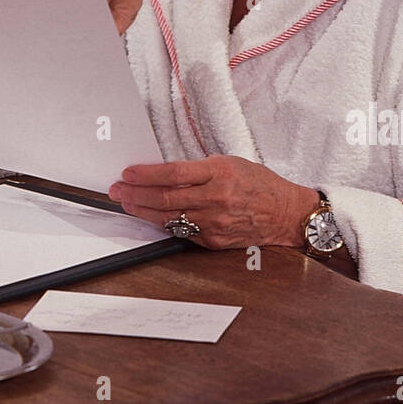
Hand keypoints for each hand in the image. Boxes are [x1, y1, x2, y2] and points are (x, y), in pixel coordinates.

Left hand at [109, 156, 319, 249]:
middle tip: (117, 189)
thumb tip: (164, 173)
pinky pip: (182, 231)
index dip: (146, 174)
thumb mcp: (230, 163)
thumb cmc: (259, 184)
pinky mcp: (213, 241)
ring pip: (169, 217)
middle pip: (165, 197)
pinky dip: (162, 223)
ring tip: (126, 202)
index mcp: (220, 173)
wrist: (285, 214)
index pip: (173, 173)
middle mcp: (216, 199)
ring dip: (142, 210)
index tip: (128, 173)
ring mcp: (214, 222)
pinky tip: (149, 217)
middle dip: (135, 193)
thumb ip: (198, 169)